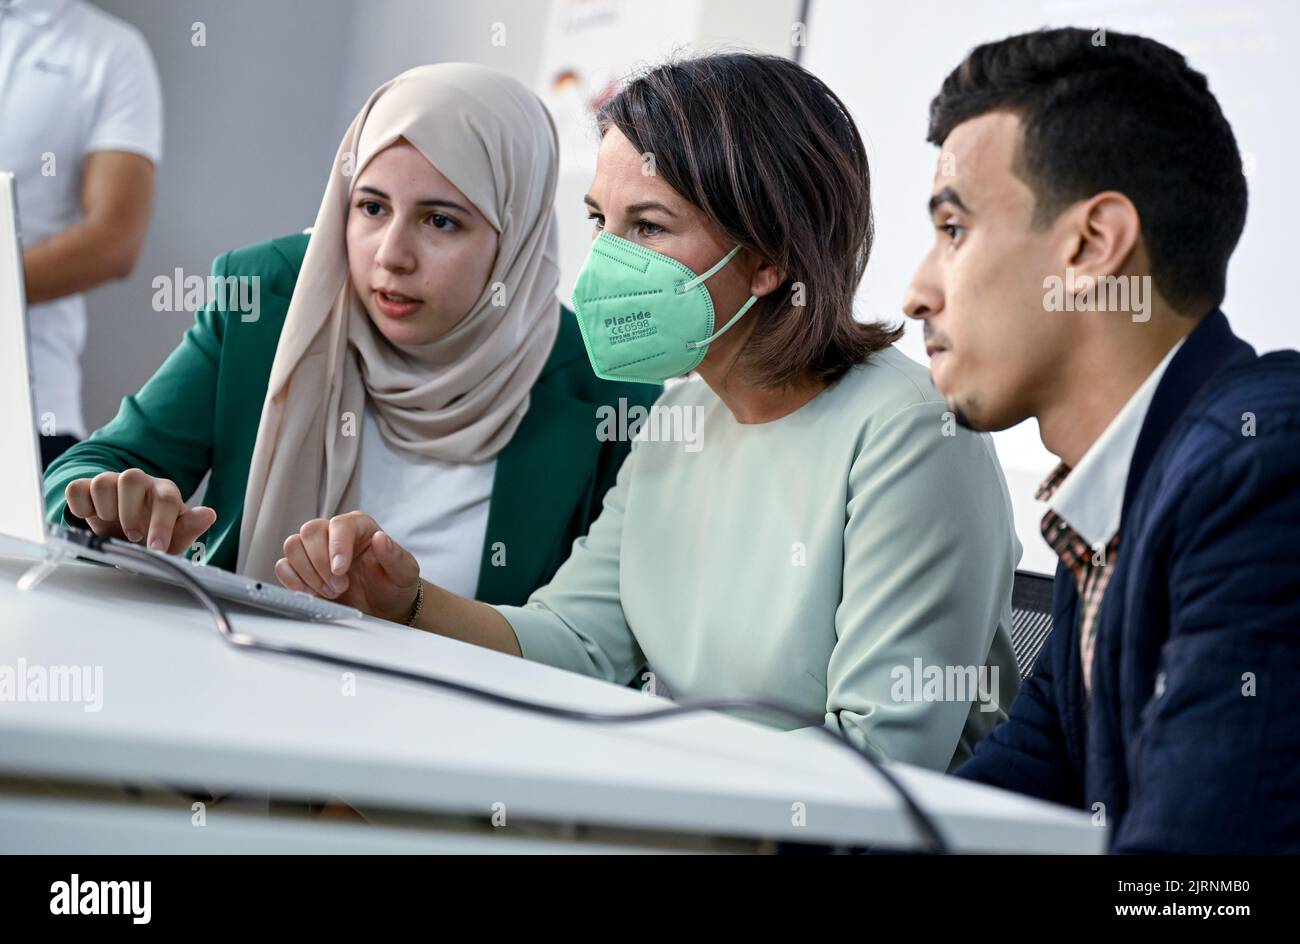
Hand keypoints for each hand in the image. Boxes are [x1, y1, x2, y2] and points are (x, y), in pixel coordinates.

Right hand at [65, 470, 216, 554]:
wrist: (125, 534)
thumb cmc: (154, 534)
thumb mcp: (174, 538)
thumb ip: (189, 527)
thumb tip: (209, 514)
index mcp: (164, 492)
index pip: (165, 499)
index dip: (161, 524)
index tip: (156, 549)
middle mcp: (138, 483)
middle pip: (131, 478)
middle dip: (130, 511)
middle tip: (132, 536)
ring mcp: (111, 483)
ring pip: (103, 481)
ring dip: (105, 508)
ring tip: (111, 526)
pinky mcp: (87, 490)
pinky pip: (77, 488)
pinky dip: (80, 505)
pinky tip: (90, 518)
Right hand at [275, 511, 420, 622]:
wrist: (385, 606)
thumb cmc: (394, 584)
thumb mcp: (404, 572)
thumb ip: (394, 556)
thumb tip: (380, 538)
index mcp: (359, 526)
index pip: (339, 525)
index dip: (336, 547)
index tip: (341, 571)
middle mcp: (334, 533)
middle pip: (310, 531)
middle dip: (321, 564)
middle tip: (339, 587)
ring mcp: (315, 550)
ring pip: (293, 546)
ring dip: (308, 573)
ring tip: (330, 593)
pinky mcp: (302, 569)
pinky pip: (283, 566)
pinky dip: (293, 581)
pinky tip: (312, 594)